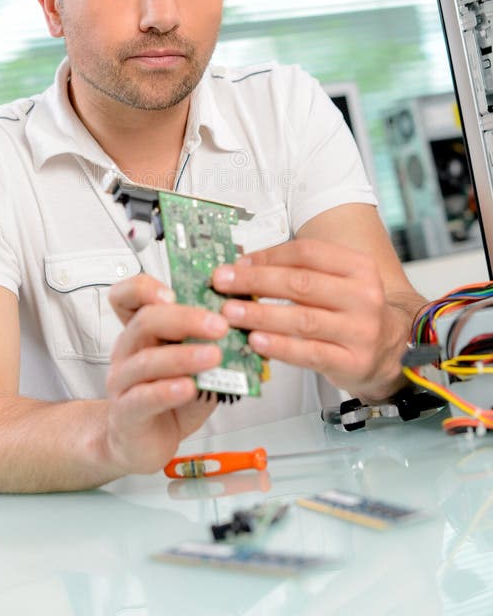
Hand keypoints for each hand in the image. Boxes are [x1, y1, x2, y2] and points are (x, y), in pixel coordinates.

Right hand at [105, 274, 226, 474]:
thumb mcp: (194, 365)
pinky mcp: (126, 413)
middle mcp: (128, 350)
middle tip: (219, 325)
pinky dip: (167, 391)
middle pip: (145, 320)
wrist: (143, 443)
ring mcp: (123, 381)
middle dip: (185, 318)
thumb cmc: (170, 400)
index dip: (145, 288)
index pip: (128, 295)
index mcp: (142, 331)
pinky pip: (143, 398)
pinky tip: (189, 388)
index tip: (176, 292)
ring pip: (146, 360)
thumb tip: (250, 324)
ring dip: (183, 356)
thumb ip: (209, 344)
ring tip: (214, 356)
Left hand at [211, 239, 409, 401]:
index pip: (307, 254)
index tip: (238, 263)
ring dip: (260, 314)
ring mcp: (361, 331)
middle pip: (301, 284)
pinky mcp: (353, 361)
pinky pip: (310, 353)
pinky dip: (280, 346)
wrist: (394, 350)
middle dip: (256, 282)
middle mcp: (364, 296)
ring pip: (302, 319)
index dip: (268, 256)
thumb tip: (244, 267)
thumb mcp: (338, 282)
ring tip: (229, 312)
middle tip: (222, 283)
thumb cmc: (353, 312)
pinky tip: (256, 340)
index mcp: (359, 267)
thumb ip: (300, 272)